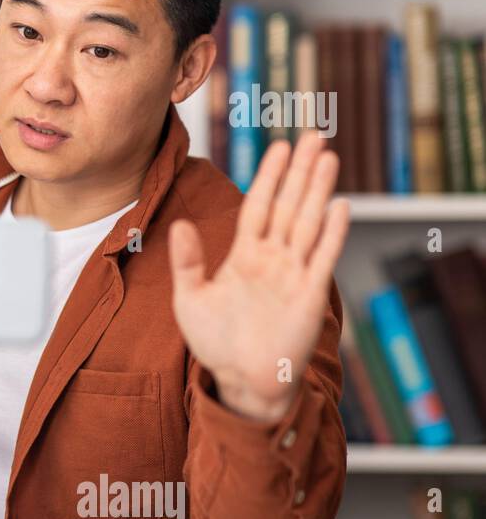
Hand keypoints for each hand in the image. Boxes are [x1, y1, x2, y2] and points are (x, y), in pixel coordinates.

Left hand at [168, 132, 350, 422]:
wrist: (240, 382)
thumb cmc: (215, 343)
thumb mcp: (190, 299)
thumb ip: (186, 262)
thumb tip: (179, 224)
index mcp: (244, 256)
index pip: (259, 206)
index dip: (269, 177)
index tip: (278, 147)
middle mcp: (273, 260)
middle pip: (289, 205)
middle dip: (301, 171)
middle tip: (314, 135)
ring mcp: (293, 275)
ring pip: (307, 223)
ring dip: (318, 190)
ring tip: (328, 157)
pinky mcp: (309, 296)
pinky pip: (322, 258)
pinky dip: (331, 233)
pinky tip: (339, 206)